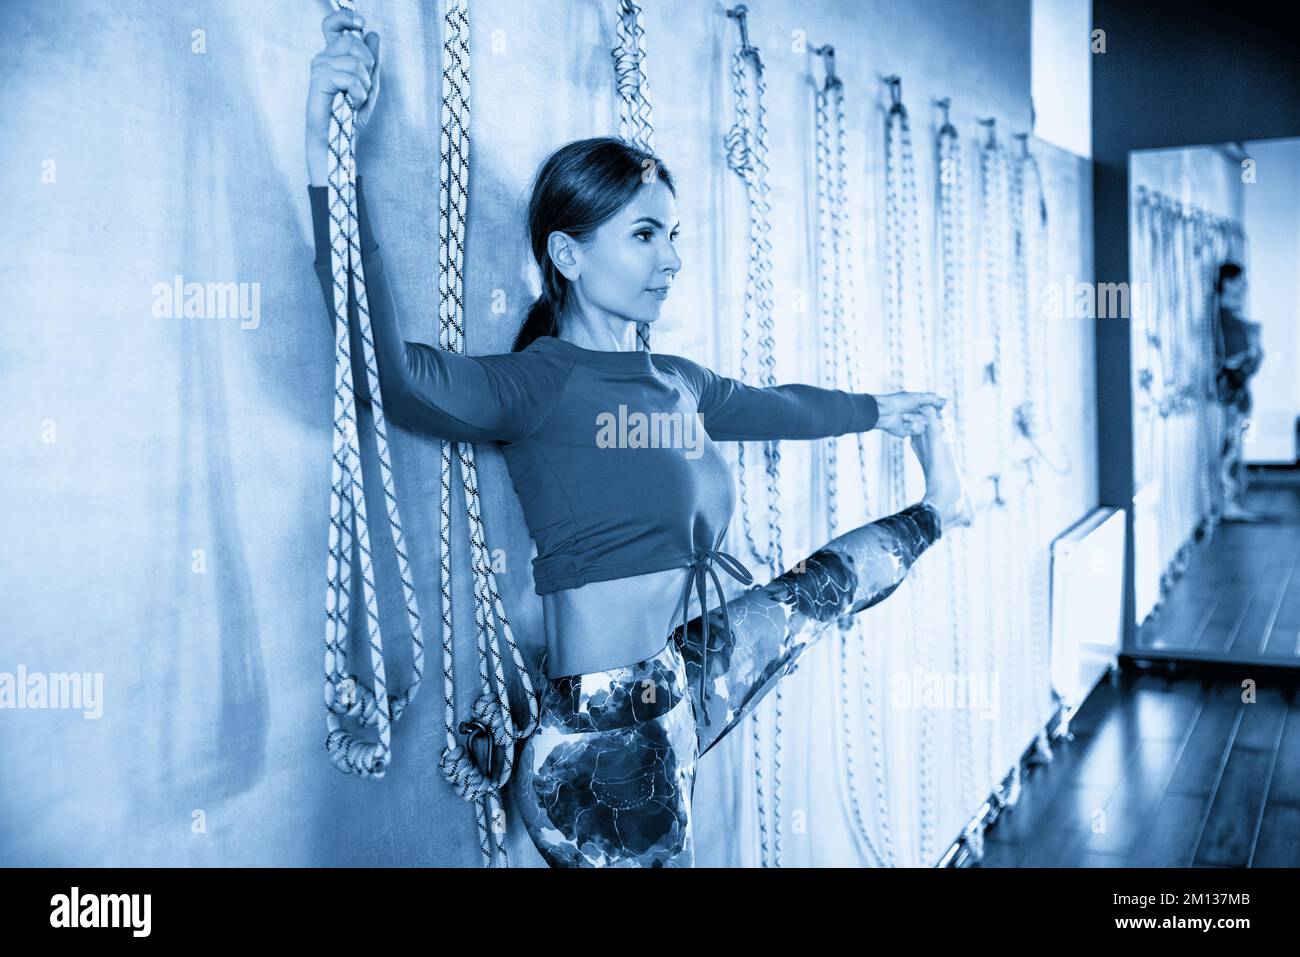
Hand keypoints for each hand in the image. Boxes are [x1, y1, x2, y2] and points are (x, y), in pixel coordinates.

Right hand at [306, 9, 381, 185]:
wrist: (338, 138)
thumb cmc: (350, 114)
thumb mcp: (368, 84)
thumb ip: (371, 60)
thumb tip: (373, 34)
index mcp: (334, 56)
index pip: (333, 25)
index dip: (345, 18)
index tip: (361, 22)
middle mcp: (324, 57)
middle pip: (352, 41)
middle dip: (367, 64)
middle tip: (363, 85)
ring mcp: (319, 67)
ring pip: (355, 61)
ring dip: (364, 84)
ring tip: (356, 99)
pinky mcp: (319, 79)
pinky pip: (350, 78)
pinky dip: (358, 94)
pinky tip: (351, 103)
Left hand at [875, 391, 947, 436]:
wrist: (885, 413)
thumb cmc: (899, 402)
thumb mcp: (918, 398)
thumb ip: (932, 400)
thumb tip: (946, 401)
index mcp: (918, 403)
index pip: (934, 407)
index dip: (938, 410)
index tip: (940, 411)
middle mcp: (916, 413)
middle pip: (932, 417)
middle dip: (928, 416)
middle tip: (925, 415)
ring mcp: (913, 422)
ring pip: (925, 424)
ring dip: (915, 419)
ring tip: (904, 416)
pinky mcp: (909, 431)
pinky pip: (918, 430)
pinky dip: (912, 426)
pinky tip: (904, 423)